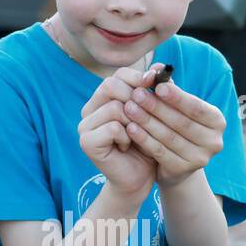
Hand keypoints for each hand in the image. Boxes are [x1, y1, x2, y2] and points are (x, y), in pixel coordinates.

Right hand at [78, 64, 162, 200]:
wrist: (139, 178)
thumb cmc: (146, 145)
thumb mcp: (152, 114)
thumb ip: (154, 91)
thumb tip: (161, 67)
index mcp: (102, 99)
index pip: (117, 75)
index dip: (138, 78)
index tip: (155, 84)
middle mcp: (89, 109)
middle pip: (110, 86)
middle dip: (135, 100)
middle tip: (145, 119)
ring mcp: (84, 126)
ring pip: (115, 107)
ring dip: (133, 123)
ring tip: (134, 137)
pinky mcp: (86, 142)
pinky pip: (113, 127)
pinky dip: (126, 137)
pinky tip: (126, 147)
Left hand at [119, 73, 225, 190]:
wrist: (175, 165)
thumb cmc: (176, 127)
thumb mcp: (177, 109)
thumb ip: (168, 89)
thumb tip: (157, 67)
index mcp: (217, 121)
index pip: (196, 107)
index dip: (177, 97)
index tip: (157, 87)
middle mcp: (214, 141)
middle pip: (181, 122)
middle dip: (156, 107)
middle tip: (136, 94)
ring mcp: (200, 158)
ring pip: (169, 137)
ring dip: (147, 121)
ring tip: (129, 108)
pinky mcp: (184, 171)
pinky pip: (160, 152)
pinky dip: (144, 139)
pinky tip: (130, 128)